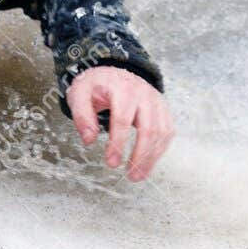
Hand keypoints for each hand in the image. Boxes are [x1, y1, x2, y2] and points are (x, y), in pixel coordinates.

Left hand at [65, 66, 173, 181]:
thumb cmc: (97, 85)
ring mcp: (157, 101)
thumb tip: (89, 140)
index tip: (111, 162)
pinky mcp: (163, 109)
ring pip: (161, 133)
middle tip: (130, 175)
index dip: (118, 143)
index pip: (123, 119)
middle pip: (148, 128)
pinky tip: (148, 163)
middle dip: (140, 156)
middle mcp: (144, 94)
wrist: (114, 72)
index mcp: (123, 88)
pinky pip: (167, 132)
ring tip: (137, 176)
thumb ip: (82, 116)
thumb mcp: (79, 94)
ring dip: (151, 158)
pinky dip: (159, 150)